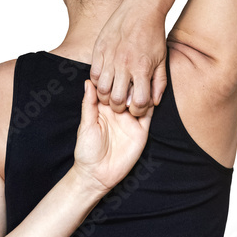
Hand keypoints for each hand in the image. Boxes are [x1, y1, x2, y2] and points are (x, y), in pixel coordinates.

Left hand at [72, 79, 153, 196]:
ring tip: (139, 82)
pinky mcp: (141, 131)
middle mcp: (118, 112)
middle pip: (127, 91)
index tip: (116, 63)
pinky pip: (148, 115)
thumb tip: (88, 82)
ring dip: (141, 90)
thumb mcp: (85, 125)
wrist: (97, 174)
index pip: (111, 88)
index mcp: (103, 109)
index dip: (113, 77)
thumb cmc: (86, 151)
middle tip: (131, 70)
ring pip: (140, 99)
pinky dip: (151, 104)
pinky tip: (150, 96)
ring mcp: (131, 121)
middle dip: (130, 80)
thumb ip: (89, 104)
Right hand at [89, 0, 167, 115]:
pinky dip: (97, 82)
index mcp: (142, 69)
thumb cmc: (153, 35)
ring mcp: (110, 57)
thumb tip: (154, 102)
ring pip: (101, 90)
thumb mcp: (162, 61)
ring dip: (106, 96)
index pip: (138, 103)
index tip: (138, 107)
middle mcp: (124, 65)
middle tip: (123, 103)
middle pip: (117, 100)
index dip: (138, 110)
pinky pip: (93, 74)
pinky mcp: (99, 50)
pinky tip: (105, 80)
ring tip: (112, 93)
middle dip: (120, 107)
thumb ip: (159, 83)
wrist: (142, 9)